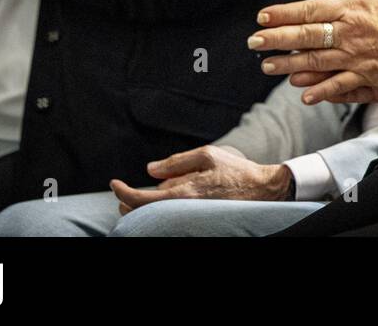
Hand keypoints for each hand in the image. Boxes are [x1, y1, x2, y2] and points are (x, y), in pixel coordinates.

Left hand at [109, 145, 292, 215]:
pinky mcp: (196, 221)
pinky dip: (162, 208)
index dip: (123, 192)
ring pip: (156, 215)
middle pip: (145, 211)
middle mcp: (185, 209)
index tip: (114, 184)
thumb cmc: (237, 171)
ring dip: (145, 205)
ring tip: (144, 194)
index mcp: (185, 192)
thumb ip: (177, 162)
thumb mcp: (208, 155)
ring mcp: (190, 217)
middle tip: (123, 190)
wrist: (262, 191)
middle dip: (129, 201)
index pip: (142, 199)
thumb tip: (150, 170)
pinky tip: (165, 199)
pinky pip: (171, 216)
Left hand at [251, 0, 377, 105]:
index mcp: (352, 7)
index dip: (283, 14)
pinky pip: (339, 85)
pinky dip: (321, 91)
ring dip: (289, 65)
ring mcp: (358, 56)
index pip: (309, 10)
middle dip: (276, 39)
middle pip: (305, 35)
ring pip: (316, 62)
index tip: (262, 17)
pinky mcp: (368, 76)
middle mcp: (350, 32)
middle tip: (254, 43)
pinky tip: (303, 94)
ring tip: (268, 66)